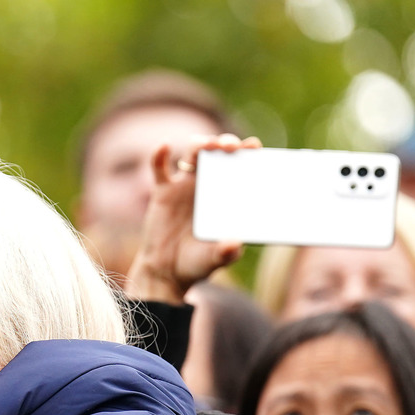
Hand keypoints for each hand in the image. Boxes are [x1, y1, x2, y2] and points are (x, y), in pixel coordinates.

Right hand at [123, 133, 261, 303]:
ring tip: (208, 145)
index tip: (254, 146)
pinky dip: (159, 156)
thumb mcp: (216, 259)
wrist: (167, 272)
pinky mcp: (163, 191)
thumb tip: (235, 244)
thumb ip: (226, 252)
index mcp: (228, 194)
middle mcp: (209, 184)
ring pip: (193, 153)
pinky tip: (165, 147)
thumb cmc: (198, 263)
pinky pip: (160, 168)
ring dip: (200, 144)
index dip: (248, 152)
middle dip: (226, 142)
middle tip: (232, 146)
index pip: (242, 165)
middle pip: (219, 152)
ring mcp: (186, 185)